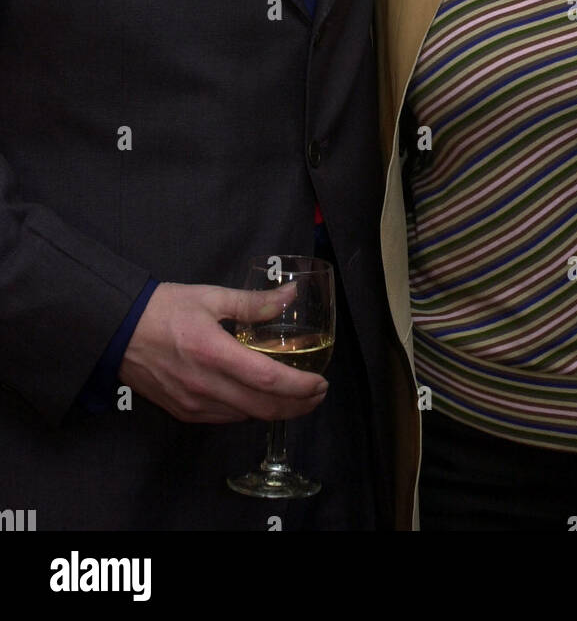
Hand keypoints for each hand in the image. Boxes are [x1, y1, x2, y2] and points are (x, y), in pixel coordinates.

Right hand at [119, 282, 328, 423]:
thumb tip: (290, 295)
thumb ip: (254, 303)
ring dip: (277, 411)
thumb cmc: (165, 308)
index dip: (300, 387)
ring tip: (296, 397)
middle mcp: (205, 385)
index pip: (268, 381)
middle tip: (317, 394)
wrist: (118, 331)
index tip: (321, 383)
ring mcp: (193, 403)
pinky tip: (261, 399)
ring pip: (247, 417)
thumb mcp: (211, 297)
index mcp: (214, 353)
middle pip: (263, 408)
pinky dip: (250, 412)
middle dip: (298, 406)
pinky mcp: (184, 412)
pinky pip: (226, 418)